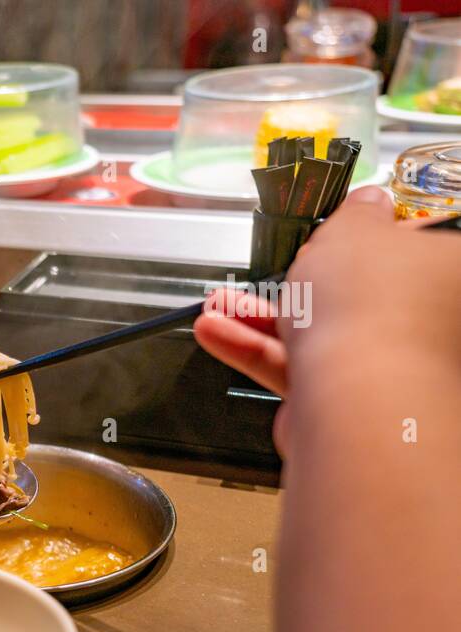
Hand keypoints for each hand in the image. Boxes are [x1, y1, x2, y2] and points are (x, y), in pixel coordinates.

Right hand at [193, 187, 460, 453]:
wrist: (355, 402)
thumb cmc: (370, 309)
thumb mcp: (353, 231)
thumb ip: (357, 214)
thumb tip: (368, 202)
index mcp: (451, 271)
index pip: (418, 244)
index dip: (375, 234)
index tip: (341, 229)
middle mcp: (432, 323)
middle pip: (362, 292)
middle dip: (303, 279)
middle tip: (277, 267)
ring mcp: (393, 368)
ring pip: (323, 334)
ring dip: (263, 318)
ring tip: (220, 305)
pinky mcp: (351, 404)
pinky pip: (300, 369)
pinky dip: (257, 351)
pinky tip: (217, 332)